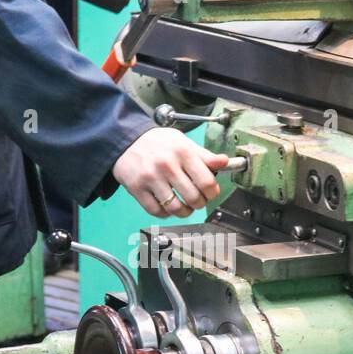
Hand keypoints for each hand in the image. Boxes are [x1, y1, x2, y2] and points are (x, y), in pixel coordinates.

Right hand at [113, 127, 227, 218]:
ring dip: (184, 212)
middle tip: (198, 200)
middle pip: (193, 198)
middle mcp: (167, 165)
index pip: (207, 182)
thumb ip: (205, 155)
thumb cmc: (158, 142)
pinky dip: (165, 213)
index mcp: (182, 152)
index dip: (213, 192)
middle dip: (200, 203)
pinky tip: (168, 206)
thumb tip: (225, 162)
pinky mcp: (137, 189)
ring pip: (175, 208)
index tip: (211, 192)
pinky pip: (156, 211)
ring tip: (185, 206)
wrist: (126, 139)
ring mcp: (150, 178)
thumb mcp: (183, 142)